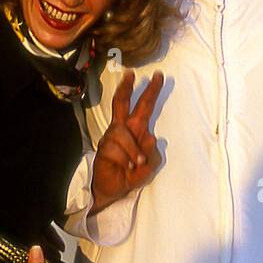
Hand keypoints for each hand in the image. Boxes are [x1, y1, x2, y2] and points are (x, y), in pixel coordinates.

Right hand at [91, 70, 163, 212]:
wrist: (112, 189)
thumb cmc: (131, 174)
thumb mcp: (150, 166)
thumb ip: (153, 154)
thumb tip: (151, 138)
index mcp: (136, 129)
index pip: (143, 106)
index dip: (151, 92)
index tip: (159, 76)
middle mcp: (122, 129)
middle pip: (123, 103)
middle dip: (128, 88)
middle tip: (131, 74)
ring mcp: (111, 137)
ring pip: (123, 132)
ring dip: (133, 150)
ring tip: (137, 163)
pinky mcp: (104, 148)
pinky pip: (117, 149)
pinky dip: (126, 159)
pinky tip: (128, 167)